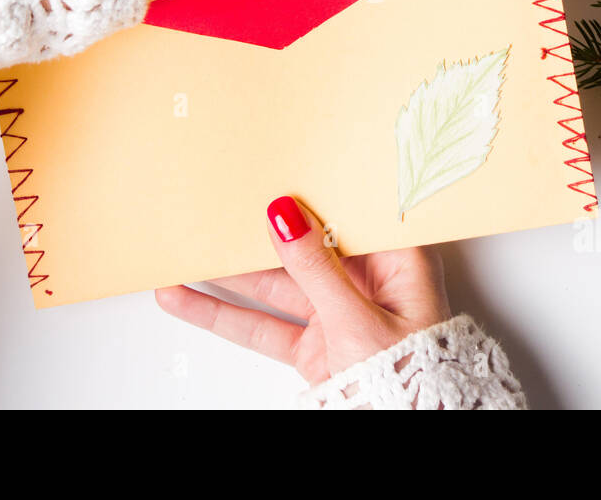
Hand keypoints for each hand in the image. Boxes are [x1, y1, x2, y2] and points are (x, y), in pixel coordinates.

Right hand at [156, 197, 451, 383]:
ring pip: (276, 286)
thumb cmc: (412, 378)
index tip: (276, 171)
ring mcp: (338, 316)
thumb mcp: (358, 319)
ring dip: (231, 274)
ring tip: (187, 252)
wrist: (410, 428)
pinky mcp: (315, 348)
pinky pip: (265, 326)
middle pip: (306, 248)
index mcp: (400, 264)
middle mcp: (369, 285)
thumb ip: (316, 268)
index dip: (316, 192)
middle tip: (220, 207)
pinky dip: (225, 315)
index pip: (352, 214)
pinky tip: (188, 299)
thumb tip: (286, 216)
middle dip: (262, 232)